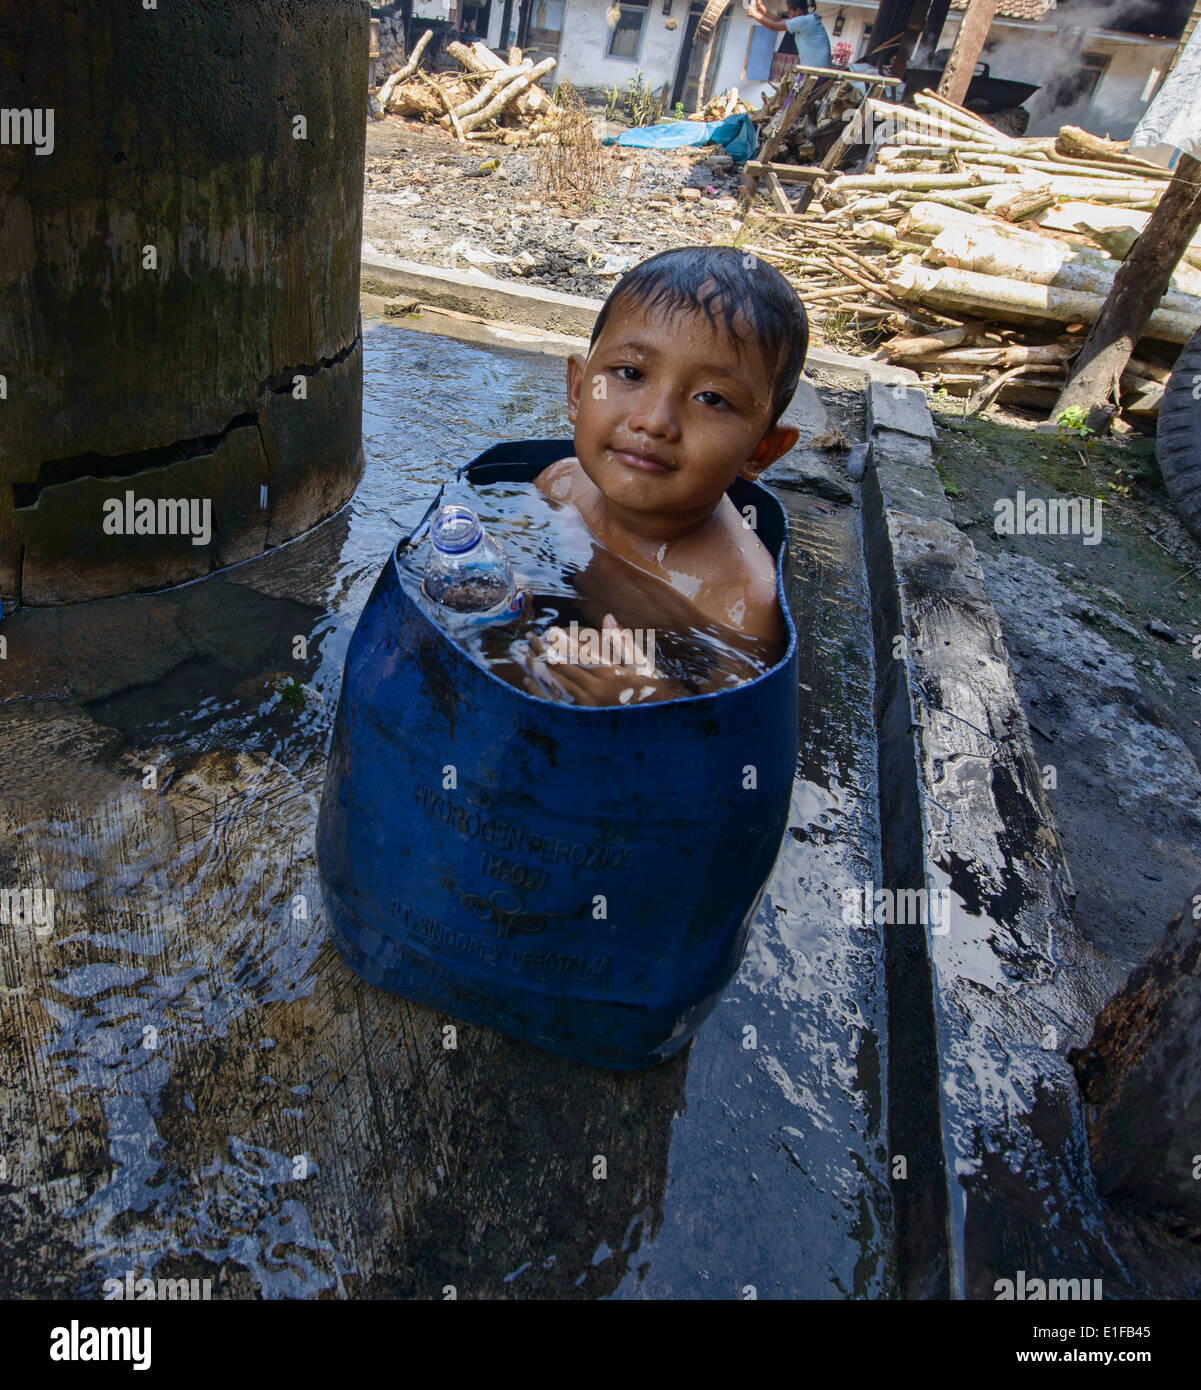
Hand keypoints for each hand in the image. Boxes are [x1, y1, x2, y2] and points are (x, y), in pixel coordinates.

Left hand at [522, 615, 683, 705]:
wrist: (653, 722)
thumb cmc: (647, 689)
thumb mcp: (637, 663)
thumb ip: (620, 640)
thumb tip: (608, 617)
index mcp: (608, 675)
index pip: (575, 655)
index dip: (558, 642)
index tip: (546, 631)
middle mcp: (593, 692)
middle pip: (559, 668)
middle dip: (541, 651)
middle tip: (528, 638)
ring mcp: (584, 708)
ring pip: (552, 685)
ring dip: (536, 669)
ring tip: (524, 654)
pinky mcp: (579, 718)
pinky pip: (553, 704)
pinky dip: (538, 692)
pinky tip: (527, 680)